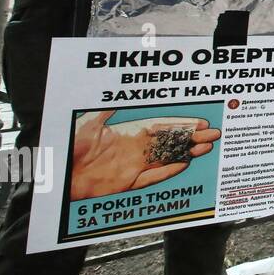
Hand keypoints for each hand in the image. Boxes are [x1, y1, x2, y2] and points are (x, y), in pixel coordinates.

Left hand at [69, 111, 218, 200]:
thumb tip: (121, 92)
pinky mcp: (128, 183)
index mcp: (128, 133)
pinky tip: (185, 163)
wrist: (58, 177)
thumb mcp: (89, 123)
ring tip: (207, 147)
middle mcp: (134, 149)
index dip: (182, 124)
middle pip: (170, 142)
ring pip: (167, 158)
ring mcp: (133, 166)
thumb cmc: (69, 148)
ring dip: (187, 152)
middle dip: (193, 138)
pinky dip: (169, 170)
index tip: (200, 122)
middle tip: (215, 134)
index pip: (163, 127)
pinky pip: (154, 176)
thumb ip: (108, 108)